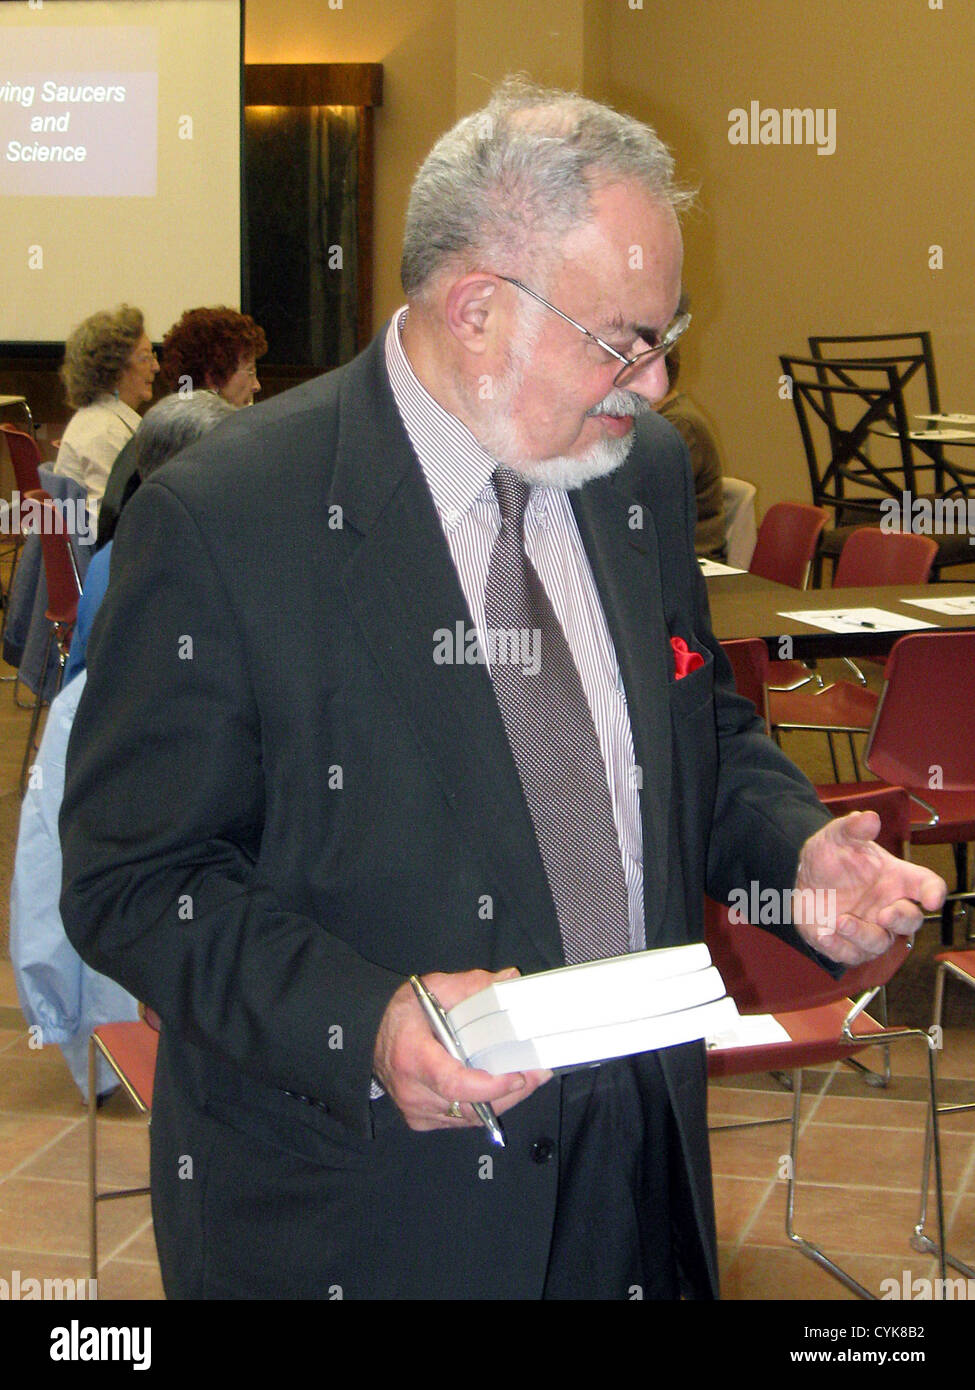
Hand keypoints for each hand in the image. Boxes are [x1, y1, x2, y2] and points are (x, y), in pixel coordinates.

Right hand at [373, 967, 551, 1130]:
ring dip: (502, 1101)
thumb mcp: (432, 989)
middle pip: (470, 1106)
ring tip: (528, 1079)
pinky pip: (461, 1119)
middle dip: (509, 1093)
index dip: (490, 1085)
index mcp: (413, 1057)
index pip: (454, 1083)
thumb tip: (509, 979)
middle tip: (538, 1073)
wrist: (368, 1037)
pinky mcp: (422, 1120)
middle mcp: (413, 1091)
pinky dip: (484, 1106)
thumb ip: (472, 985)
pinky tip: (501, 1089)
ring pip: (470, 1117)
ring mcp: (417, 1111)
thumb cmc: (401, 1015)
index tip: (517, 1076)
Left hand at [793, 811, 946, 965]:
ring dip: (863, 935)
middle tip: (884, 915)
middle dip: (901, 919)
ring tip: (840, 921)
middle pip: (911, 920)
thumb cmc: (830, 858)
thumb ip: (852, 828)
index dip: (934, 892)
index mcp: (896, 878)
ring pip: (881, 943)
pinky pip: (851, 955)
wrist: (800, 878)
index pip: (927, 885)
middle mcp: (888, 906)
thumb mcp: (836, 837)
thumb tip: (868, 817)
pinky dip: (840, 948)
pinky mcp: (848, 945)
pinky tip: (824, 934)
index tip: (932, 898)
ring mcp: (870, 928)